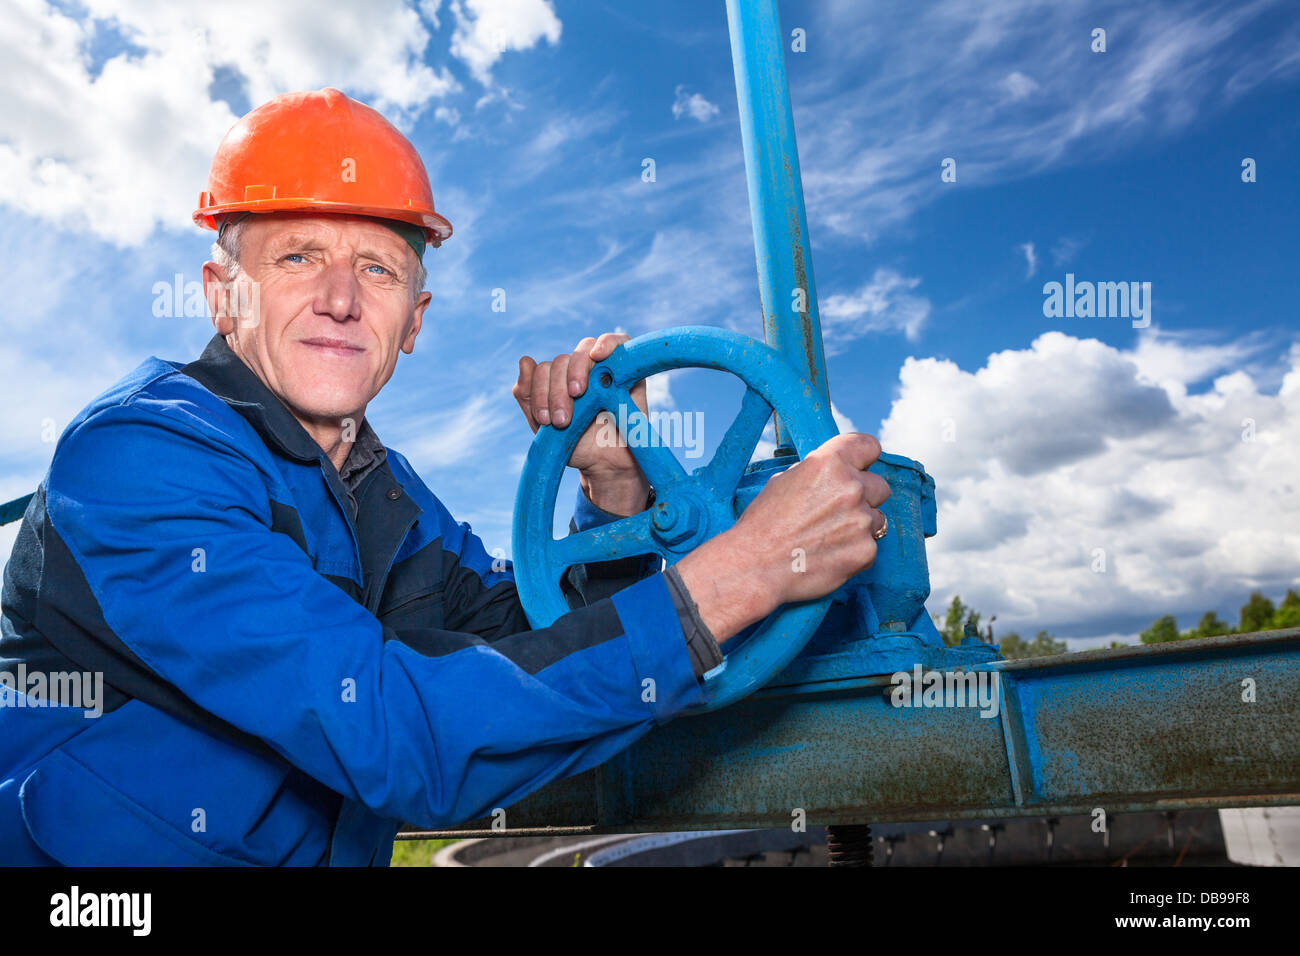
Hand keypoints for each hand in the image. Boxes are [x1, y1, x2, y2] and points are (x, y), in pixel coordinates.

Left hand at [513, 333, 649, 513]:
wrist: (607, 465)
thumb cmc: (576, 446)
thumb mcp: (544, 427)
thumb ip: (528, 396)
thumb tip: (525, 360)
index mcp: (558, 381)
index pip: (543, 370)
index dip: (539, 392)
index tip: (545, 420)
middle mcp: (579, 370)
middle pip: (561, 361)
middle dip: (556, 391)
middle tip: (563, 420)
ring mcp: (604, 368)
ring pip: (583, 351)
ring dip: (577, 370)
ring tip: (579, 393)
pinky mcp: (628, 369)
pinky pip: (619, 342)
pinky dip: (607, 343)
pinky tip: (598, 355)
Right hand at [674, 433, 889, 641]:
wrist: (754, 566)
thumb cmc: (762, 524)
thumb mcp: (783, 481)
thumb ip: (816, 472)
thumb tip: (834, 472)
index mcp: (829, 463)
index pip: (869, 446)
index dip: (864, 458)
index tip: (861, 467)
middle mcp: (850, 487)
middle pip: (879, 485)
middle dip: (864, 496)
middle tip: (838, 511)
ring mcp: (862, 521)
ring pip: (878, 518)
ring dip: (861, 525)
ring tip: (830, 537)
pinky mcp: (865, 551)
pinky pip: (870, 547)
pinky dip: (854, 551)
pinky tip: (828, 555)